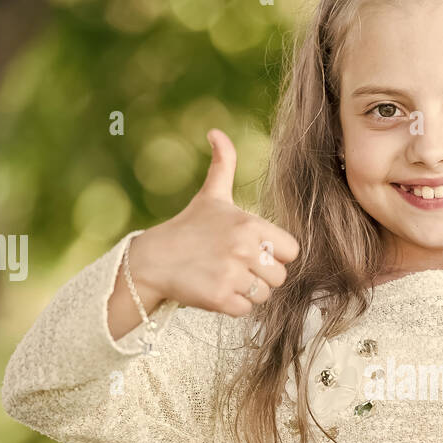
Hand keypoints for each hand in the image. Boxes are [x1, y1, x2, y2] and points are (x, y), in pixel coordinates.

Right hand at [130, 129, 300, 316]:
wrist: (152, 259)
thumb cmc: (188, 228)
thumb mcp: (211, 195)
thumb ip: (223, 164)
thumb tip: (216, 131)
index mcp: (249, 224)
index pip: (291, 250)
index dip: (275, 253)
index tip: (253, 251)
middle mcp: (243, 249)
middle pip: (280, 276)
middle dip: (261, 275)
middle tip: (235, 266)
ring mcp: (231, 275)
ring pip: (264, 295)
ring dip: (248, 291)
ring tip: (224, 277)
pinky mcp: (219, 299)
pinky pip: (246, 311)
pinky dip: (233, 305)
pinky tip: (215, 290)